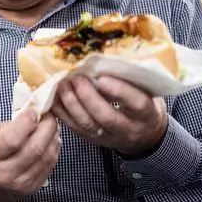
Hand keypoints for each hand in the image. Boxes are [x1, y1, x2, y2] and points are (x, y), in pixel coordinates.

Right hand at [0, 109, 60, 201]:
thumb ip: (0, 126)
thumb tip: (25, 116)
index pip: (12, 139)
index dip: (26, 122)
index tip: (33, 109)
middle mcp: (3, 173)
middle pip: (34, 148)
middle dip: (47, 126)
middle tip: (49, 114)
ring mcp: (19, 184)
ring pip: (45, 157)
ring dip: (53, 137)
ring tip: (51, 125)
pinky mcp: (30, 189)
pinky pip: (49, 167)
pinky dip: (53, 150)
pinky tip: (50, 140)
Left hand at [52, 75, 166, 156]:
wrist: (144, 134)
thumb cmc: (142, 104)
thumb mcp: (145, 91)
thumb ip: (130, 80)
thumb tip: (103, 61)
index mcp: (146, 114)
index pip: (137, 104)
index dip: (119, 91)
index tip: (102, 77)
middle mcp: (128, 129)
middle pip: (106, 117)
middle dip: (88, 96)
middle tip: (76, 78)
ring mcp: (109, 137)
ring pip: (87, 124)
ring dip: (71, 103)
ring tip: (62, 84)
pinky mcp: (92, 140)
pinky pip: (74, 127)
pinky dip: (62, 111)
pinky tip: (55, 96)